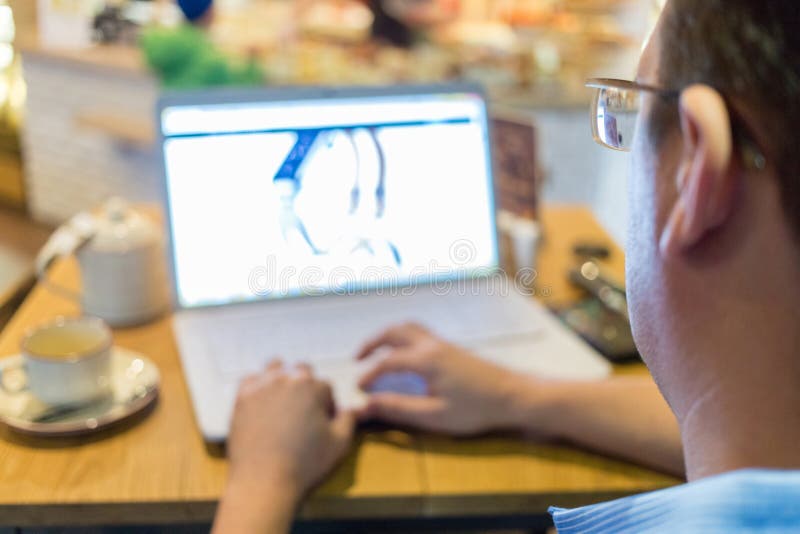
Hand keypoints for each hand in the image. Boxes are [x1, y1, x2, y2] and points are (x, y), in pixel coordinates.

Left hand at [226, 360, 354, 503]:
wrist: (264, 482)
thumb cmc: (305, 464)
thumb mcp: (339, 445)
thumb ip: (348, 420)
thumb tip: (350, 408)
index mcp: (313, 388)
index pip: (326, 387)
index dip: (327, 405)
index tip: (322, 423)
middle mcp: (287, 380)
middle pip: (302, 371)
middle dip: (306, 388)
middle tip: (303, 414)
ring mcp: (262, 387)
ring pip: (275, 368)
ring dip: (282, 379)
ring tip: (282, 402)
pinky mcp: (242, 398)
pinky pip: (250, 379)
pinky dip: (257, 385)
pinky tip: (261, 400)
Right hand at [357, 323, 545, 435]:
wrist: (512, 395)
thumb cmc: (476, 408)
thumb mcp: (434, 416)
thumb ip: (399, 408)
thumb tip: (367, 405)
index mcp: (426, 360)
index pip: (387, 362)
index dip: (369, 374)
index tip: (359, 389)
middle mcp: (432, 345)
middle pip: (394, 331)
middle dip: (372, 342)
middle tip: (357, 358)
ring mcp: (443, 343)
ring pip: (408, 327)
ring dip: (388, 335)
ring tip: (376, 351)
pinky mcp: (451, 347)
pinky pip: (419, 332)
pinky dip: (402, 336)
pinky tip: (404, 353)